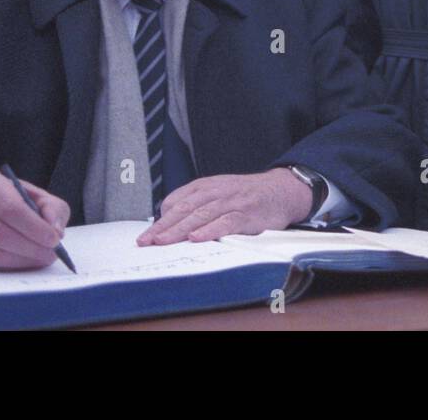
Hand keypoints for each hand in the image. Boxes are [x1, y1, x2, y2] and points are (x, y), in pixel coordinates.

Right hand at [0, 170, 70, 270]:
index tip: (54, 239)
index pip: (10, 210)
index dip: (34, 228)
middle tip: (51, 254)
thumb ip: (51, 208)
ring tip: (41, 258)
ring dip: (22, 261)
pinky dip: (10, 267)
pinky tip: (25, 262)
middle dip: (31, 248)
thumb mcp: (33, 192)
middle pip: (0, 234)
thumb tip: (56, 232)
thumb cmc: (9, 196)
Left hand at [136, 169, 312, 245]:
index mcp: (206, 186)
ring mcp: (232, 202)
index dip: (160, 220)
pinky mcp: (246, 214)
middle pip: (184, 209)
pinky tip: (197, 238)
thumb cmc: (246, 195)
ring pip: (201, 215)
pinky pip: (226, 222)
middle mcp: (216, 191)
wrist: (281, 189)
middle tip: (146, 241)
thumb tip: (168, 220)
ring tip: (163, 241)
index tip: (146, 236)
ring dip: (180, 229)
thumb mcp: (218, 191)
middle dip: (163, 226)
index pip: (177, 201)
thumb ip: (196, 203)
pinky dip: (211, 230)